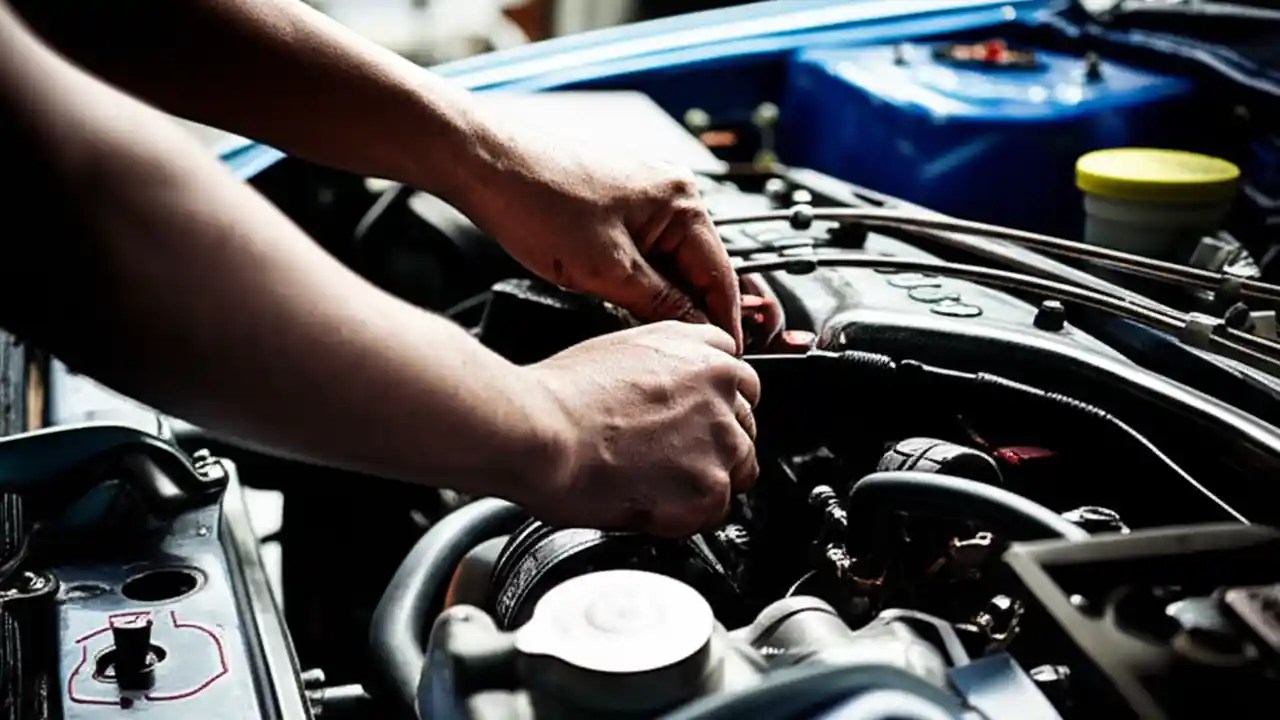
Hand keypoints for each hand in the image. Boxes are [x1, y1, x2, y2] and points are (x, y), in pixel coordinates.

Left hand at [452, 115, 742, 350]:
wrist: (483, 163)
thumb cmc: (537, 200)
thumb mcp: (606, 270)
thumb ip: (660, 304)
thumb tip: (697, 331)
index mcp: (683, 203)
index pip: (722, 276)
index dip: (723, 322)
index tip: (721, 359)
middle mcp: (671, 194)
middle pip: (697, 270)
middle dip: (686, 312)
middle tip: (675, 355)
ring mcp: (643, 197)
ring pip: (666, 264)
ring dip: (656, 298)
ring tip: (638, 330)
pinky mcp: (615, 204)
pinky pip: (641, 251)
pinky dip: (634, 279)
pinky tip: (614, 300)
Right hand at [519, 322, 759, 536]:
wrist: (542, 432)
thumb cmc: (561, 395)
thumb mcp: (621, 348)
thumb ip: (664, 365)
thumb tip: (666, 390)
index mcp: (701, 350)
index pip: (739, 380)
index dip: (714, 406)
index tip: (696, 421)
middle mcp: (720, 388)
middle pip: (744, 426)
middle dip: (714, 445)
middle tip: (670, 459)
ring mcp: (720, 438)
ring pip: (736, 470)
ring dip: (703, 480)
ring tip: (654, 484)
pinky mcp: (709, 487)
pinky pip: (714, 510)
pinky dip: (686, 515)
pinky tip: (649, 503)